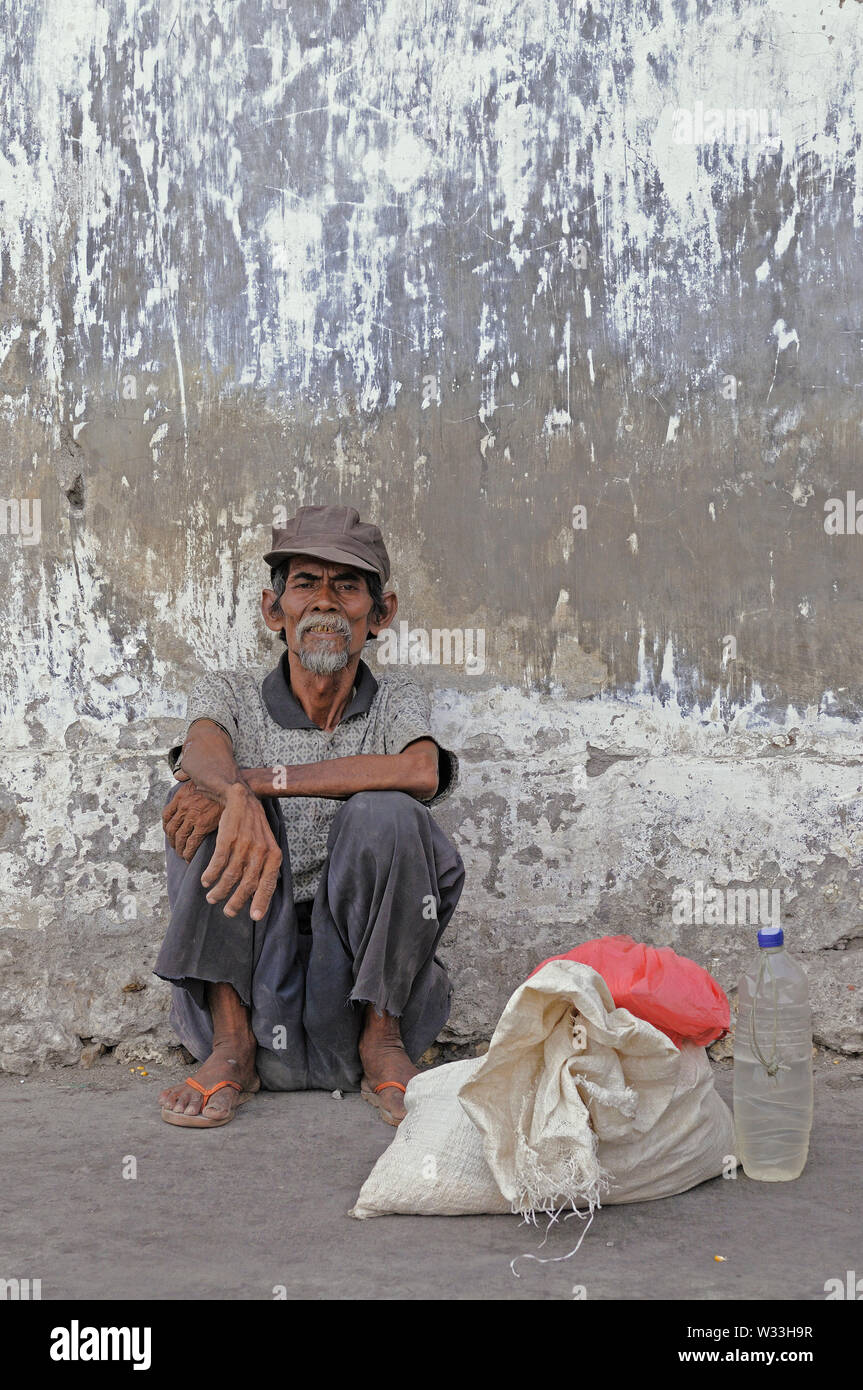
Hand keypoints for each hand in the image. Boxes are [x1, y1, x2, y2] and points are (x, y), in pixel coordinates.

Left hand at [163, 781, 223, 860]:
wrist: (234, 788)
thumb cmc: (219, 783)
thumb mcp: (199, 776)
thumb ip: (187, 777)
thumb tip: (179, 775)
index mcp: (181, 796)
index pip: (166, 815)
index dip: (166, 827)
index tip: (170, 833)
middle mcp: (184, 806)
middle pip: (171, 828)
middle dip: (172, 840)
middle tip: (175, 847)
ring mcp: (193, 816)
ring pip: (179, 838)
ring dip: (179, 848)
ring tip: (182, 854)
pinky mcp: (203, 825)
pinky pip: (191, 843)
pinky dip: (188, 852)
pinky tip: (189, 857)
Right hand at [200, 782, 282, 920]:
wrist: (242, 799)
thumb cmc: (254, 828)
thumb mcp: (267, 845)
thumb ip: (265, 867)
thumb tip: (258, 894)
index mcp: (273, 855)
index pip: (268, 884)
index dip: (261, 902)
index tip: (254, 917)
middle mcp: (260, 851)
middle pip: (247, 884)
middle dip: (236, 902)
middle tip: (228, 911)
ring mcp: (244, 844)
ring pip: (230, 876)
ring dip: (219, 890)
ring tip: (212, 897)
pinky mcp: (228, 838)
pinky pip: (217, 863)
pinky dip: (210, 875)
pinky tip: (206, 880)